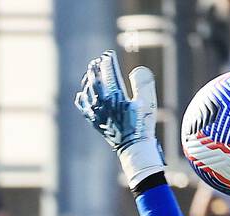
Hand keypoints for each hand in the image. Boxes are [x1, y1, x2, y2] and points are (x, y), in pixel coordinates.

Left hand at [73, 50, 163, 187]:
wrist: (133, 147)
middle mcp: (102, 103)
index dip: (108, 62)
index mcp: (115, 96)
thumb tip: (136, 71)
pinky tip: (82, 94)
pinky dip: (82, 99)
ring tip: (90, 74)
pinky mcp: (94, 122)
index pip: (109, 73)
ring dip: (89, 81)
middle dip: (96, 69)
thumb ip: (142, 84)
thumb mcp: (147, 102)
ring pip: (87, 92)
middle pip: (95, 80)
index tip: (108, 54)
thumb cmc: (142, 125)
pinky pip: (83, 108)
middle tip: (98, 61)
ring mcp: (96, 113)